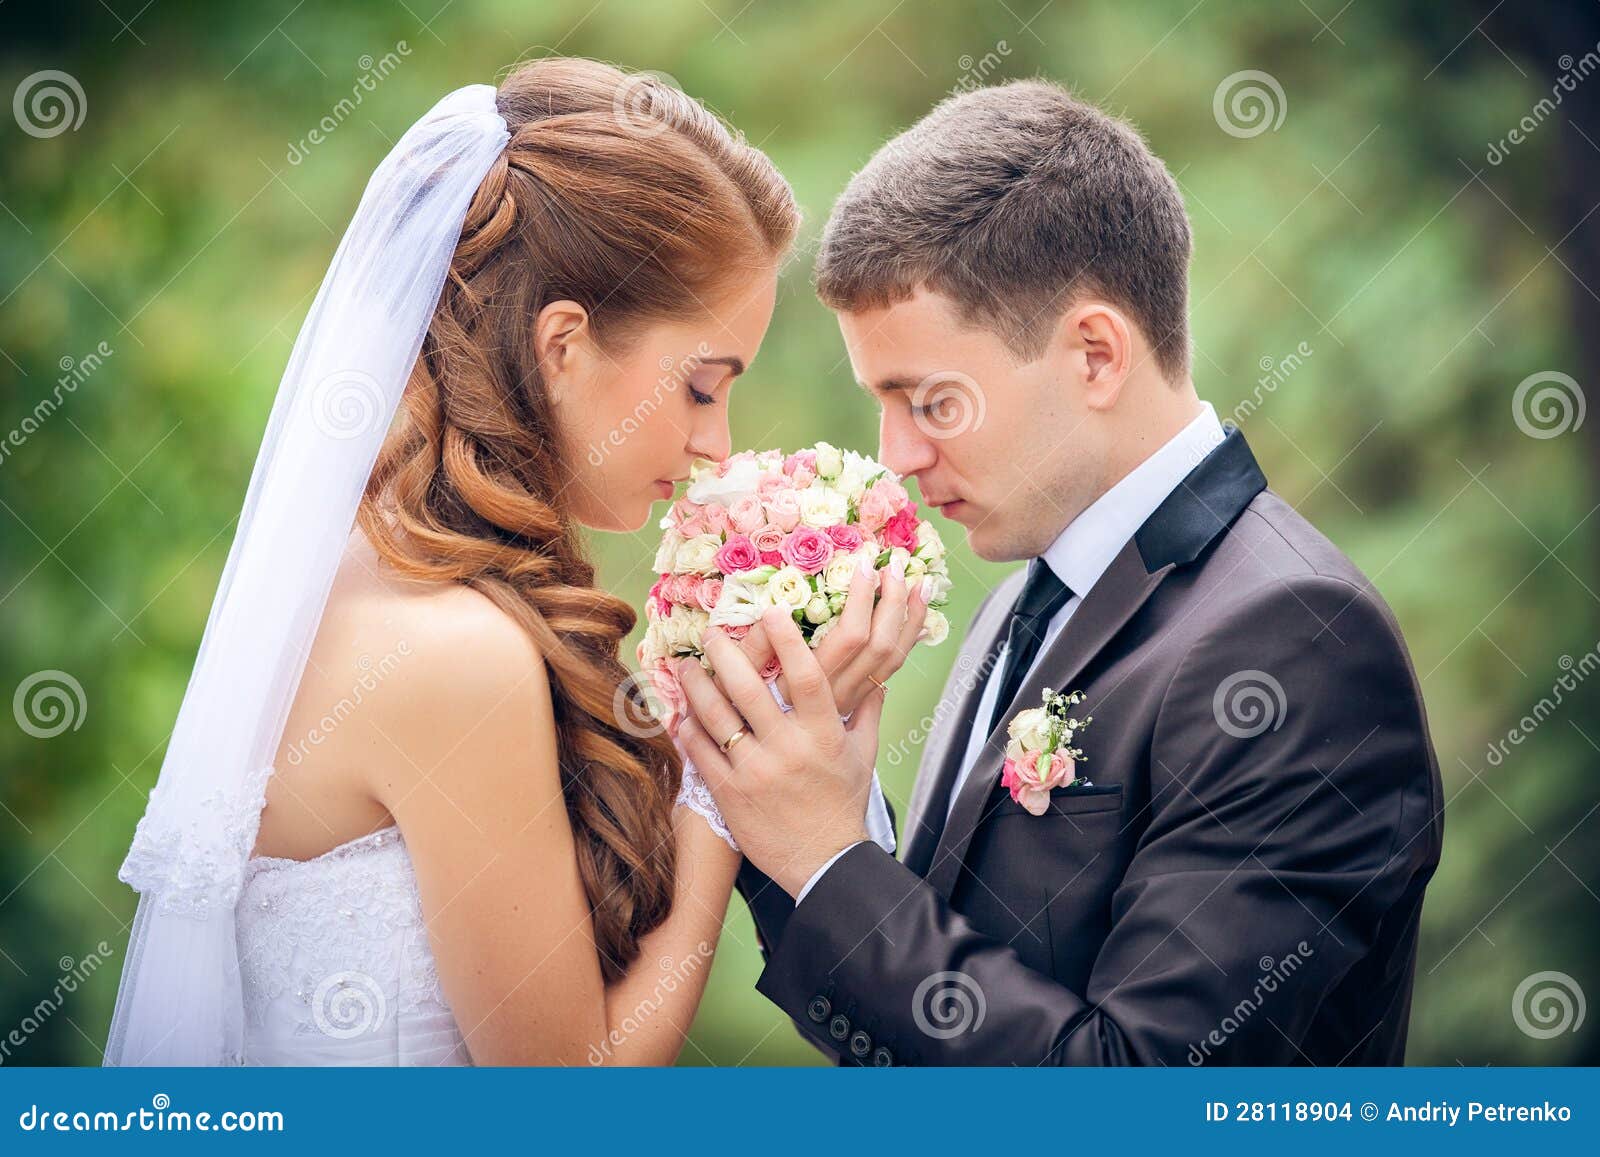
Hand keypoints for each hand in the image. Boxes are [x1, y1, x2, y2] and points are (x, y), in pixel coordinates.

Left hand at [676, 608, 884, 896]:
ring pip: (716, 717)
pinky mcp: (730, 794)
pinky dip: (688, 728)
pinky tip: (681, 712)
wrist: (823, 862)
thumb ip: (866, 713)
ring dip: (697, 686)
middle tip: (713, 633)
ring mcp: (756, 772)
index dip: (788, 642)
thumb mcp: (863, 757)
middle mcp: (788, 749)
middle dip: (727, 654)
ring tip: (687, 668)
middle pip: (750, 690)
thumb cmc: (843, 806)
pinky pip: (701, 752)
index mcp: (823, 735)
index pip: (808, 677)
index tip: (772, 611)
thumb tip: (878, 677)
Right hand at [728, 555, 928, 716]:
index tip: (861, 564)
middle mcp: (840, 693)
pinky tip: (919, 614)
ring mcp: (855, 698)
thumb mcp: (742, 679)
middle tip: (892, 563)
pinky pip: (893, 666)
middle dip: (891, 600)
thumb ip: (755, 647)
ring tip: (918, 580)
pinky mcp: (861, 698)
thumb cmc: (745, 712)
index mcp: (812, 683)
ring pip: (893, 656)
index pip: (850, 637)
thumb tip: (771, 610)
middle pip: (880, 644)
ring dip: (910, 616)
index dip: (862, 599)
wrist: (771, 760)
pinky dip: (910, 637)